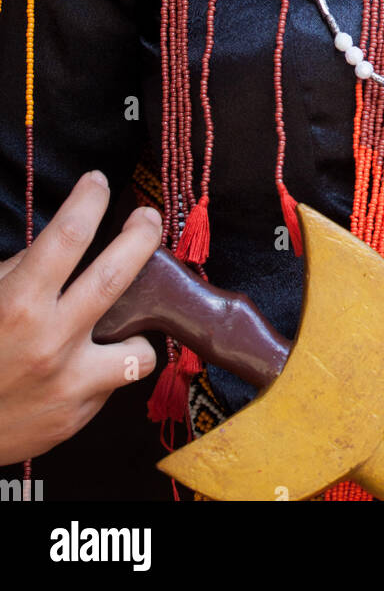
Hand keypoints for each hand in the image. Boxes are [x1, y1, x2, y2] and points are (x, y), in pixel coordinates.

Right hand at [0, 169, 161, 463]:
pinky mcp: (76, 416)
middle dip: (141, 237)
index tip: (98, 183)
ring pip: (139, 348)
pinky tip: (92, 364)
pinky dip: (109, 368)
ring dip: (139, 330)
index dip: (88, 200)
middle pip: (115, 276)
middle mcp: (49, 341)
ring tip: (129, 322)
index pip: (67, 237)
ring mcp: (68, 383)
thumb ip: (18, 273)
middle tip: (149, 217)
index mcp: (18, 305)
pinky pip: (114, 382)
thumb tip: (60, 247)